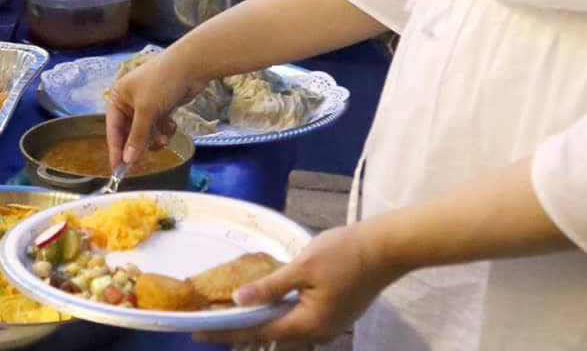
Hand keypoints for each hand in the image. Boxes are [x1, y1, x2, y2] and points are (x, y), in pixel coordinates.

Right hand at [103, 47, 207, 167]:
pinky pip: (158, 127)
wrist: (191, 66)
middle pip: (130, 133)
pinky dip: (165, 129)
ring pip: (146, 132)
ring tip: (163, 139)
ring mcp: (147, 105)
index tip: (118, 170)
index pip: (113, 129)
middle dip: (139, 144)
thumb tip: (128, 160)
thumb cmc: (161, 83)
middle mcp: (129, 102)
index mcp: (118, 98)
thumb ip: (137, 137)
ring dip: (154, 138)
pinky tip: (172, 125)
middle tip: (142, 164)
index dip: (116, 150)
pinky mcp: (162, 108)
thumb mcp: (146, 111)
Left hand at [198, 224, 402, 345]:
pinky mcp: (336, 315)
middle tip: (211, 326)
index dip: (227, 331)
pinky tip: (268, 308)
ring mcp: (330, 325)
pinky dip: (278, 318)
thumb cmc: (344, 253)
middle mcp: (319, 331)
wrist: (387, 248)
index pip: (258, 332)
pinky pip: (300, 322)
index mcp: (309, 323)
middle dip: (241, 332)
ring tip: (233, 319)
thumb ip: (270, 287)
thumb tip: (238, 302)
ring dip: (260, 326)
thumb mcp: (303, 266)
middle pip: (271, 336)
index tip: (199, 331)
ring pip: (286, 331)